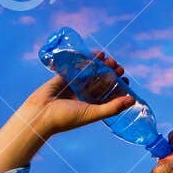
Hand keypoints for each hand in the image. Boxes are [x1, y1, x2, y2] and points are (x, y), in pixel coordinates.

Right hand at [21, 50, 136, 137]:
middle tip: (119, 68)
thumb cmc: (65, 118)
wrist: (39, 114)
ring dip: (102, 65)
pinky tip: (97, 54)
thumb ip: (112, 108)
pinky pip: (78, 66)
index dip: (119, 87)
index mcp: (91, 106)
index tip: (126, 80)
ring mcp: (74, 85)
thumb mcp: (92, 113)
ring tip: (110, 60)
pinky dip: (88, 59)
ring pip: (92, 72)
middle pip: (102, 81)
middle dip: (112, 73)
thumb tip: (132, 100)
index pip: (109, 95)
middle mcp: (84, 96)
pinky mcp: (64, 76)